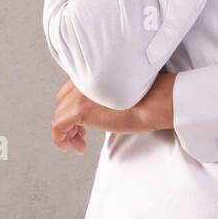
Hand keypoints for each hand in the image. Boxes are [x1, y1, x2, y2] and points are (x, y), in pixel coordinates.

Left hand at [51, 73, 176, 153]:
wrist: (159, 101)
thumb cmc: (150, 97)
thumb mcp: (122, 92)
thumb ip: (105, 96)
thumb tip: (98, 111)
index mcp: (94, 71)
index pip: (72, 90)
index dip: (73, 109)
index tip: (82, 125)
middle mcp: (84, 79)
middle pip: (63, 101)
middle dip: (68, 121)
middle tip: (80, 136)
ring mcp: (80, 93)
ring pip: (60, 114)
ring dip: (66, 132)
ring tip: (77, 144)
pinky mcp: (80, 109)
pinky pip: (58, 126)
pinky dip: (61, 138)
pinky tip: (71, 146)